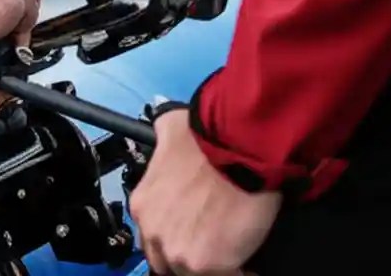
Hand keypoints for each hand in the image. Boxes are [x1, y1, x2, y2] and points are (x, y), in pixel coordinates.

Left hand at [130, 110, 281, 275]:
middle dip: (190, 255)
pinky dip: (239, 273)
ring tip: (233, 256)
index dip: (177, 238)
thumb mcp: (170, 129)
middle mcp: (152, 232)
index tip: (196, 236)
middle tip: (214, 247)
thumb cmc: (208, 137)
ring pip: (192, 271)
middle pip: (168, 261)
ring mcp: (176, 251)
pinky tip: (249, 264)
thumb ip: (163, 138)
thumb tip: (166, 129)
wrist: (237, 149)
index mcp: (142, 206)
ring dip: (212, 265)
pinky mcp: (205, 265)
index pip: (155, 238)